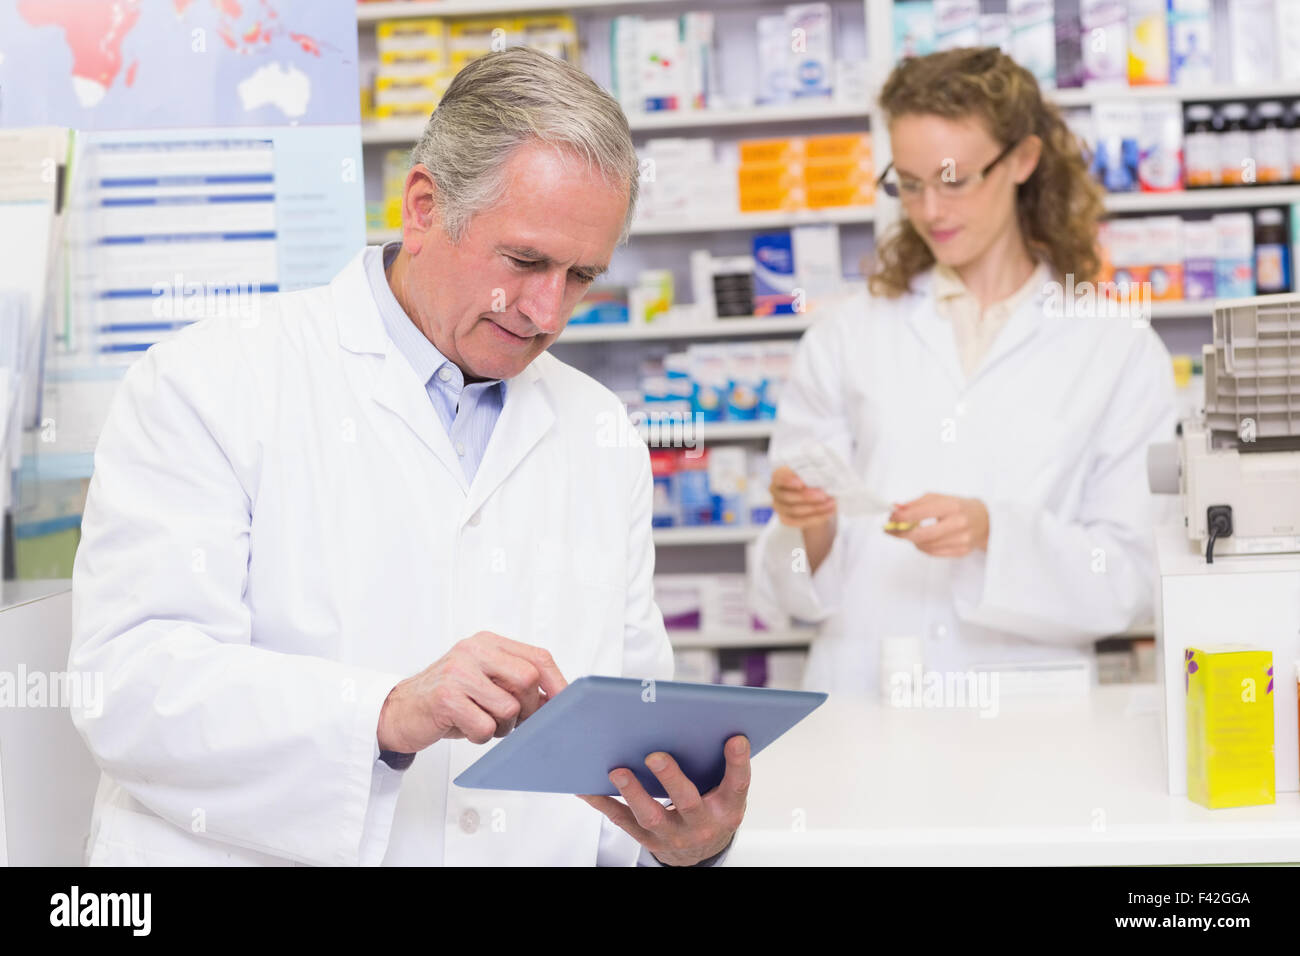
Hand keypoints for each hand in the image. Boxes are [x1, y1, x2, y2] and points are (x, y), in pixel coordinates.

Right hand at [377, 631, 566, 752]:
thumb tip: (556, 699)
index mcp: (487, 642)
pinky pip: (484, 727)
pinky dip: (480, 737)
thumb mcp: (483, 680)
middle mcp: (473, 651)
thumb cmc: (448, 699)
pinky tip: (465, 728)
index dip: (557, 682)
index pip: (537, 657)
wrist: (398, 711)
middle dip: (527, 710)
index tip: (568, 704)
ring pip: (508, 708)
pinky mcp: (445, 698)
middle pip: (527, 681)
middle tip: (513, 722)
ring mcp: (458, 672)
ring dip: (501, 728)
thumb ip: (515, 682)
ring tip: (482, 722)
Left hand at [577, 735, 749, 866]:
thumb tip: (711, 722)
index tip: (735, 738)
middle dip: (671, 779)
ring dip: (633, 793)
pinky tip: (588, 787)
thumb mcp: (727, 790)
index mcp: (728, 807)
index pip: (737, 784)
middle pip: (688, 802)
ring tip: (618, 770)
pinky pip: (623, 821)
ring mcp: (673, 835)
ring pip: (652, 817)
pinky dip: (604, 803)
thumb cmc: (712, 807)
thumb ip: (723, 763)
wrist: (700, 850)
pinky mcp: (649, 840)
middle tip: (655, 756)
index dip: (737, 762)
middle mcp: (702, 824)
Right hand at [769, 466, 835, 528]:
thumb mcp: (813, 473)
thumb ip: (812, 475)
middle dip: (807, 497)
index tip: (802, 483)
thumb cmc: (813, 479)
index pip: (779, 478)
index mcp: (778, 475)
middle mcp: (775, 490)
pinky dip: (816, 518)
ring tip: (831, 504)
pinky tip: (828, 513)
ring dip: (815, 508)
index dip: (788, 481)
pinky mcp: (785, 519)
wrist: (815, 495)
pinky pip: (799, 521)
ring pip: (794, 510)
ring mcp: (778, 506)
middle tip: (823, 495)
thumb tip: (820, 479)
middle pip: (787, 496)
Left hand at [885, 493, 988, 556]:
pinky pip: (933, 553)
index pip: (920, 513)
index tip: (890, 517)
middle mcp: (958, 524)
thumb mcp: (939, 498)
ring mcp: (961, 540)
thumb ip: (916, 503)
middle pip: (921, 534)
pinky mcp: (961, 552)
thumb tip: (895, 508)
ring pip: (925, 546)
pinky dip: (922, 546)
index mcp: (952, 506)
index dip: (901, 517)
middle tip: (890, 530)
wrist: (986, 520)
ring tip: (908, 532)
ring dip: (911, 540)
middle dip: (901, 533)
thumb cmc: (959, 507)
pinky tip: (920, 539)